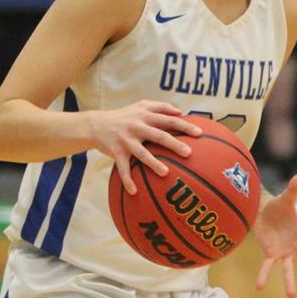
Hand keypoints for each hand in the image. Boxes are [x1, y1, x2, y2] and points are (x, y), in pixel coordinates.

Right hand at [87, 101, 201, 194]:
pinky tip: (134, 192)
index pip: (169, 120)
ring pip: (142, 153)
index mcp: (146, 116)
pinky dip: (127, 180)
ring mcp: (126, 139)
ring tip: (165, 173)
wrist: (96, 124)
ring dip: (153, 163)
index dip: (185, 125)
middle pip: (159, 135)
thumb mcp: (141, 106)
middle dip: (174, 144)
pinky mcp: (116, 151)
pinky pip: (123, 168)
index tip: (200, 133)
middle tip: (189, 153)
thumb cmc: (125, 116)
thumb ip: (161, 106)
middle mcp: (137, 126)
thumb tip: (181, 112)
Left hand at [254, 175, 296, 296]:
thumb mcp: (286, 197)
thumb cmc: (279, 206)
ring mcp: (285, 252)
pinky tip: (259, 287)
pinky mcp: (271, 255)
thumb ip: (293, 189)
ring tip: (291, 296)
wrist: (263, 213)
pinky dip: (264, 276)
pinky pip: (268, 267)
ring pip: (289, 269)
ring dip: (290, 282)